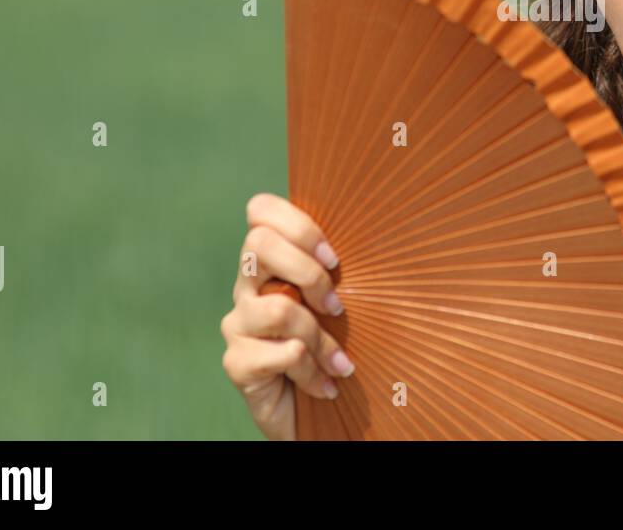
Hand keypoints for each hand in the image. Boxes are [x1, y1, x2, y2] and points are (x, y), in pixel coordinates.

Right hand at [220, 193, 354, 439]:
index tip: (334, 257)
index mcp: (270, 262)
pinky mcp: (237, 362)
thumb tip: (386, 234)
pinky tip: (324, 385)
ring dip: (322, 340)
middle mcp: (247, 286)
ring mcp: (237, 323)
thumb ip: (339, 269)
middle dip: (310, 273)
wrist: (309, 412)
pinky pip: (279, 353)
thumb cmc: (333, 345)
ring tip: (340, 364)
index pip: (260, 210)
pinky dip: (311, 370)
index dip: (298, 224)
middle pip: (259, 243)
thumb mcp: (339, 300)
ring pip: (279, 309)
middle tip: (338, 307)